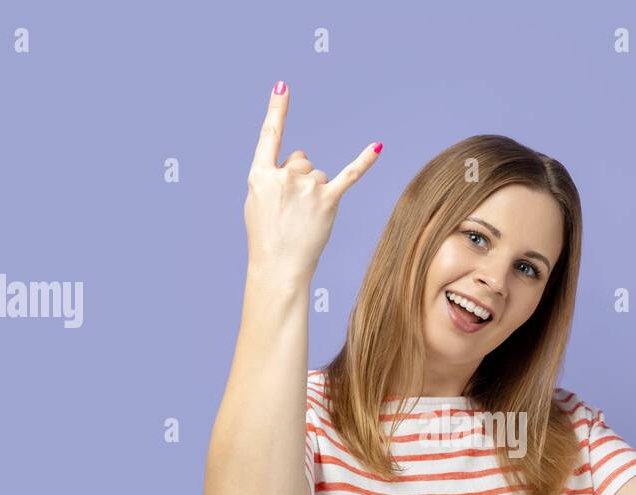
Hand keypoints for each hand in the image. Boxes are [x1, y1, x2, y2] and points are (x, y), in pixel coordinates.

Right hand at [244, 81, 381, 277]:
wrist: (279, 267)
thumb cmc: (266, 236)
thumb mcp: (257, 202)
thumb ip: (273, 176)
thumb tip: (299, 160)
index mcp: (260, 175)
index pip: (270, 135)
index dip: (277, 110)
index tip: (284, 87)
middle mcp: (285, 177)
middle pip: (301, 160)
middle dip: (299, 181)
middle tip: (291, 210)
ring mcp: (308, 188)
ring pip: (319, 175)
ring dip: (316, 194)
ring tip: (305, 219)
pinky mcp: (329, 200)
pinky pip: (350, 175)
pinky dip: (365, 161)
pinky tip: (378, 146)